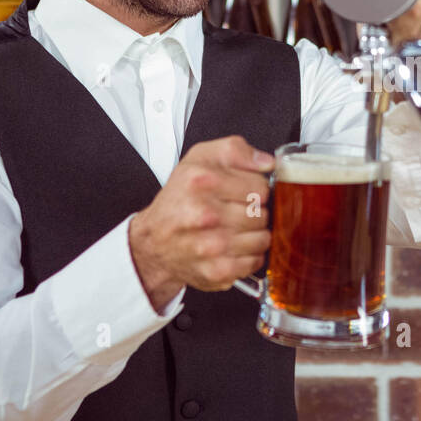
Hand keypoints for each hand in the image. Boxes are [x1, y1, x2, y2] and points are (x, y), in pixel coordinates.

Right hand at [128, 136, 273, 311]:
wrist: (154, 241)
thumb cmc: (179, 199)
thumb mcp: (200, 158)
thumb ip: (236, 150)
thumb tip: (267, 162)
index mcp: (202, 181)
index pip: (260, 186)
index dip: (256, 188)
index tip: (243, 192)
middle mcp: (204, 214)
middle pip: (262, 213)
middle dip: (254, 211)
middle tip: (237, 211)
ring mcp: (211, 246)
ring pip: (263, 238)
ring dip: (254, 234)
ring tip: (235, 229)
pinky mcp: (217, 270)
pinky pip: (255, 261)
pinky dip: (249, 255)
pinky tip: (233, 246)